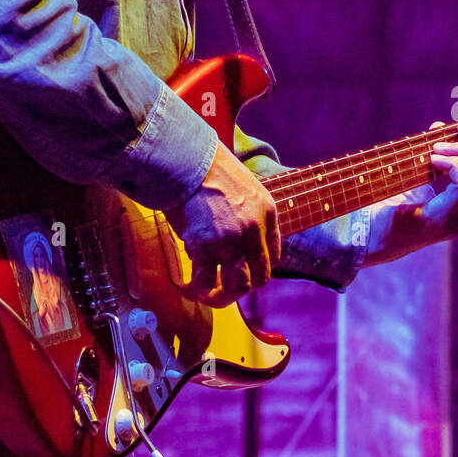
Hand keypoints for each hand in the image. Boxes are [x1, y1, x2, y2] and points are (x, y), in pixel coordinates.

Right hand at [164, 141, 280, 307]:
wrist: (184, 158)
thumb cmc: (206, 167)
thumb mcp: (241, 185)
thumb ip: (245, 211)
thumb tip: (234, 232)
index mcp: (267, 211)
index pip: (272, 255)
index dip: (257, 269)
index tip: (243, 271)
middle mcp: (254, 229)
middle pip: (260, 277)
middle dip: (243, 289)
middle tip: (225, 289)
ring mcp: (231, 241)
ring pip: (237, 287)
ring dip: (221, 298)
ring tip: (206, 296)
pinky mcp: (206, 247)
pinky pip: (205, 283)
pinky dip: (196, 291)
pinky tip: (187, 288)